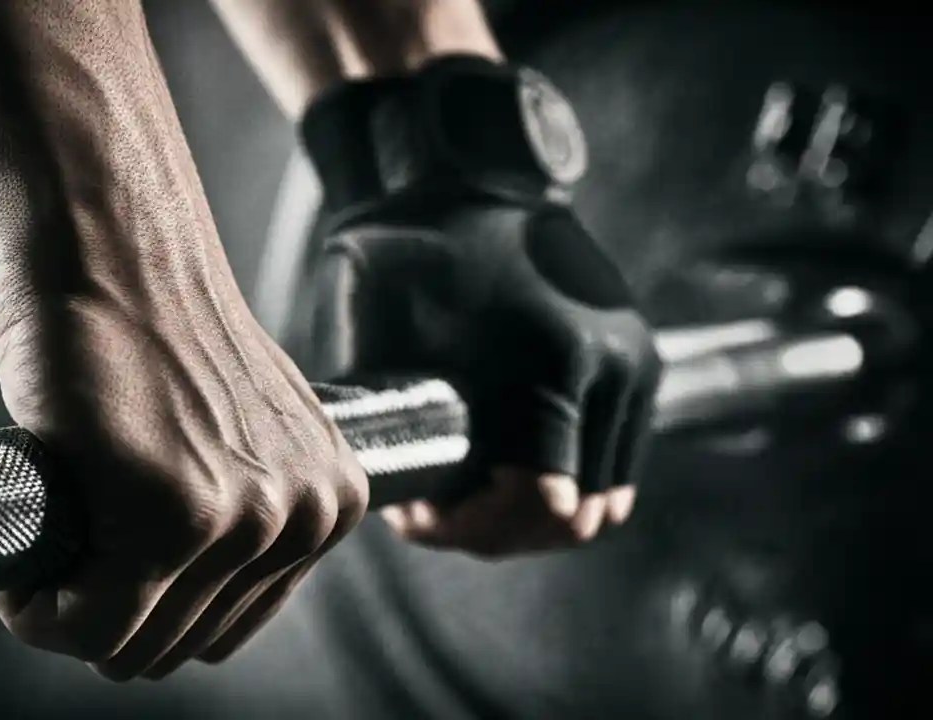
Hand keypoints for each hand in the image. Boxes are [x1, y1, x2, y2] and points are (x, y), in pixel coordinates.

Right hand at [0, 261, 367, 680]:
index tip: (101, 568)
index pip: (227, 627)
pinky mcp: (174, 516)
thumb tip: (189, 583)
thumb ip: (240, 500)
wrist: (111, 238)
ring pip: (133, 648)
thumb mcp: (237, 427)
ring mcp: (244, 520)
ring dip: (70, 615)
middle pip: (183, 646)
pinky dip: (38, 609)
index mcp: (328, 503)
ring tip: (47, 552)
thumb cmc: (149, 319)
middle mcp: (302, 517)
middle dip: (108, 616)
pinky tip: (27, 563)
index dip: (149, 610)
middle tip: (64, 558)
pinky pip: (88, 624)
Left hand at [302, 57, 659, 556]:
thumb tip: (402, 507)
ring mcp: (635, 364)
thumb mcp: (380, 339)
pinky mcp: (638, 359)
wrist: (467, 170)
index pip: (545, 505)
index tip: (420, 513)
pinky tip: (505, 461)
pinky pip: (615, 458)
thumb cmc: (408, 253)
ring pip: (605, 496)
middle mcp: (612, 369)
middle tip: (436, 511)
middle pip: (580, 516)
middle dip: (502, 530)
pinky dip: (567, 477)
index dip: (476, 528)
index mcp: (554, 366)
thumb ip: (398, 430)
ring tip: (468, 487)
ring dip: (536, 512)